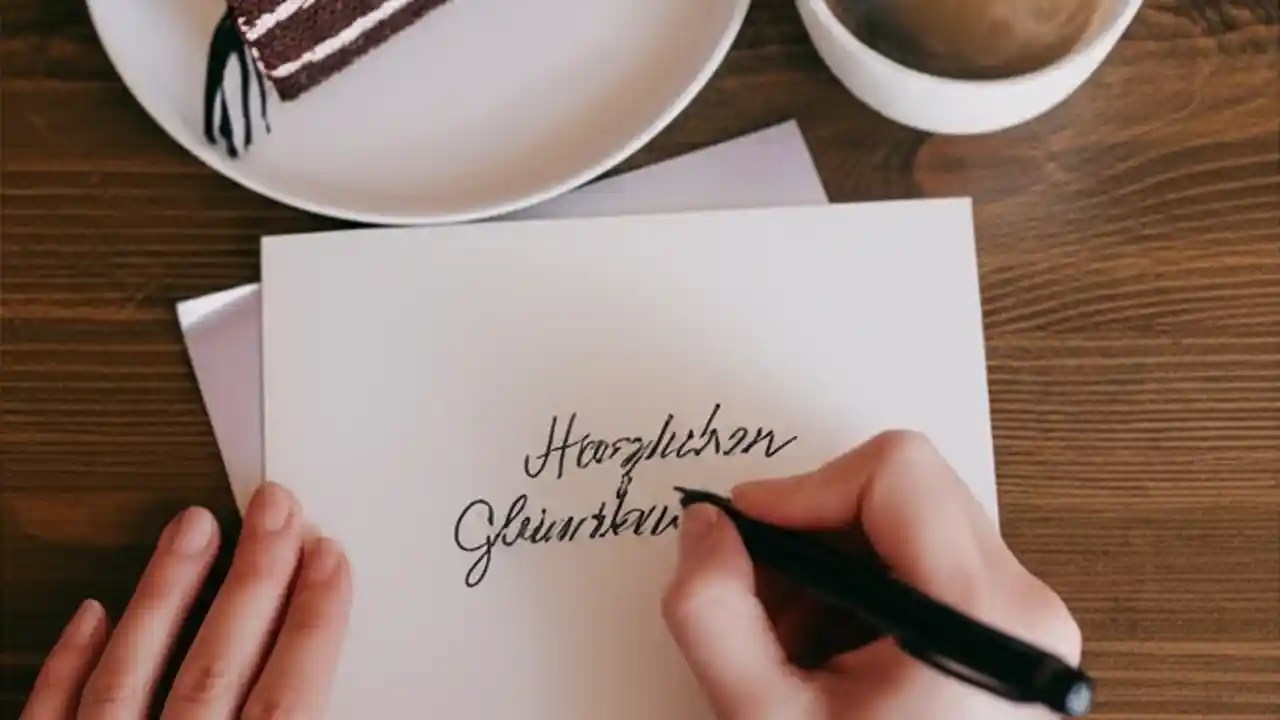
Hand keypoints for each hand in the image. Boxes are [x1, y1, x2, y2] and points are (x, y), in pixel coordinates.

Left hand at [22, 483, 351, 719]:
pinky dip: (72, 662)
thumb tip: (341, 688)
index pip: (288, 698)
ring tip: (195, 524)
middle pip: (218, 666)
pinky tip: (95, 611)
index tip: (329, 560)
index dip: (315, 623)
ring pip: (131, 674)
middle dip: (255, 578)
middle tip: (275, 510)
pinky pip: (53, 714)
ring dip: (167, 592)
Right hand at [662, 430, 1081, 718]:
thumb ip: (713, 611)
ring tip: (793, 645)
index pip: (894, 471)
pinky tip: (826, 656)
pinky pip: (917, 564)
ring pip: (903, 524)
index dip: (802, 489)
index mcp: (987, 615)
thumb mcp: (766, 719)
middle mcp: (1022, 605)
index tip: (746, 531)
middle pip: (899, 491)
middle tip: (761, 599)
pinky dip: (854, 592)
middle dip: (810, 535)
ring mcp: (1019, 620)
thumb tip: (705, 529)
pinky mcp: (1002, 634)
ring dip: (827, 567)